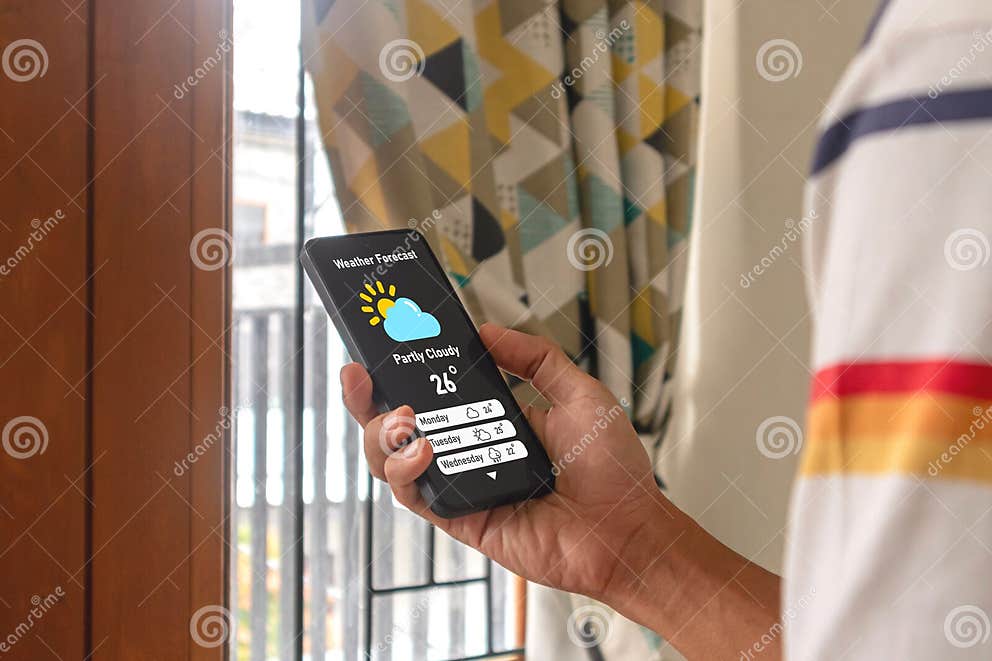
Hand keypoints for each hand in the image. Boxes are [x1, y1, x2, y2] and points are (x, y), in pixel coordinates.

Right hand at [341, 323, 685, 601]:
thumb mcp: (578, 393)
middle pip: (398, 428)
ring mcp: (462, 486)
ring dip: (381, 436)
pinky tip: (424, 450)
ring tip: (402, 417)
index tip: (383, 342)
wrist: (628, 528)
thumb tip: (487, 331)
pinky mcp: (461, 519)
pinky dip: (407, 472)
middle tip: (362, 375)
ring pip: (393, 463)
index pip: (434, 393)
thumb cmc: (612, 470)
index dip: (401, 371)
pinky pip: (415, 498)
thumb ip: (535, 358)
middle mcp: (470, 453)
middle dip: (369, 401)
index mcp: (493, 422)